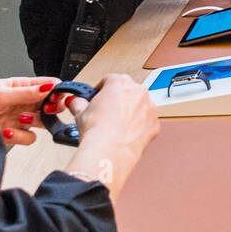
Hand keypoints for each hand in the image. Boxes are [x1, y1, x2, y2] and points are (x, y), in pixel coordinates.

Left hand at [0, 76, 60, 146]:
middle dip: (50, 107)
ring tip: (22, 118)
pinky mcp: (14, 135)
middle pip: (48, 104)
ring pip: (41, 122)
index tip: (59, 95)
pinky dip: (21, 136)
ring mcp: (19, 119)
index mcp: (19, 86)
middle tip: (48, 108)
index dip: (56, 90)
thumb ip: (26, 92)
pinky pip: (29, 138)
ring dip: (35, 121)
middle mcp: (22, 102)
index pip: (46, 84)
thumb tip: (48, 87)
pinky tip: (9, 131)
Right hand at [62, 73, 158, 200]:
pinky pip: (145, 122)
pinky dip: (138, 127)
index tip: (96, 98)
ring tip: (115, 126)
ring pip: (138, 106)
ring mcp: (149, 107)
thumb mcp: (81, 113)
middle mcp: (138, 92)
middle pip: (126, 92)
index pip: (109, 80)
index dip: (100, 90)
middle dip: (116, 101)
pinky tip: (125, 134)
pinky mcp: (154, 124)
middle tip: (105, 113)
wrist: (110, 151)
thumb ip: (78, 103)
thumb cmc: (98, 131)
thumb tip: (76, 103)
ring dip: (129, 113)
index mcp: (120, 82)